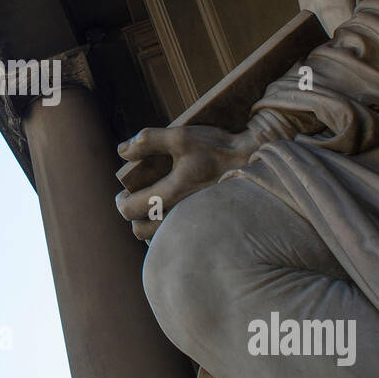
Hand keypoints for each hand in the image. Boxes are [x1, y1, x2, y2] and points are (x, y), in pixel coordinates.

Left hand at [115, 125, 256, 240]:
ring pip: (160, 240)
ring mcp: (195, 225)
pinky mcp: (207, 229)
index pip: (131, 210)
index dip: (121, 202)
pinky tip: (174, 216)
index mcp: (172, 194)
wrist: (257, 164)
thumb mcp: (183, 136)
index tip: (123, 195)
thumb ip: (148, 140)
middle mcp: (182, 216)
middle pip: (141, 232)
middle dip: (134, 218)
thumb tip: (122, 150)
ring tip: (155, 210)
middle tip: (136, 202)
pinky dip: (170, 233)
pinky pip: (179, 241)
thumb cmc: (220, 149)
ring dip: (151, 227)